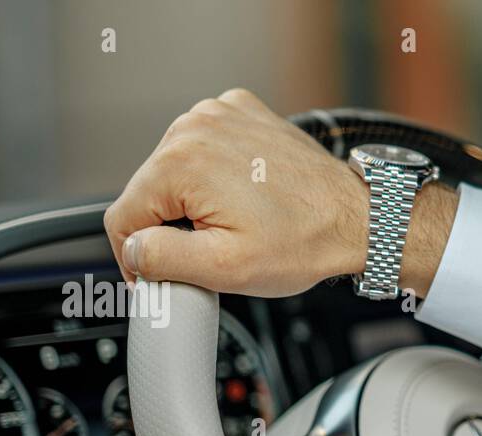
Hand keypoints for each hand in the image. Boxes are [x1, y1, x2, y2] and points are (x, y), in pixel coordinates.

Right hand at [104, 88, 456, 297]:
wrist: (359, 218)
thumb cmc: (305, 243)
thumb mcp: (225, 269)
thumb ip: (163, 259)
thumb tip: (131, 250)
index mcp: (180, 162)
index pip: (123, 218)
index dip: (139, 258)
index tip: (164, 276)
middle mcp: (195, 126)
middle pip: (148, 191)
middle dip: (172, 227)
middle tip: (217, 251)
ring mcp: (219, 113)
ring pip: (175, 171)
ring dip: (194, 201)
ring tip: (239, 222)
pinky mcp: (242, 112)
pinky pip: (206, 149)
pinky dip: (217, 174)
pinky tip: (248, 195)